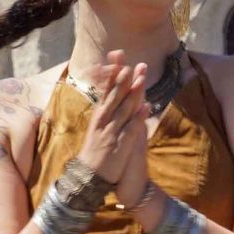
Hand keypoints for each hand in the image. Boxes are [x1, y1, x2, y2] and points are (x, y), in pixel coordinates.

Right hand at [76, 51, 148, 183]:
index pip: (106, 89)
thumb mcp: (97, 129)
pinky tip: (146, 107)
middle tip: (131, 60)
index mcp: (99, 115)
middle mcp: (104, 121)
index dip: (113, 72)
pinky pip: (131, 130)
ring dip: (133, 92)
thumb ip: (105, 113)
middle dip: (123, 77)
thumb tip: (111, 98)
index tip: (117, 55)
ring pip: (124, 108)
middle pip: (115, 95)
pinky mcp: (120, 145)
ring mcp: (112, 132)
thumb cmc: (94, 153)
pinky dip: (138, 118)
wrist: (87, 177)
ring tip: (141, 77)